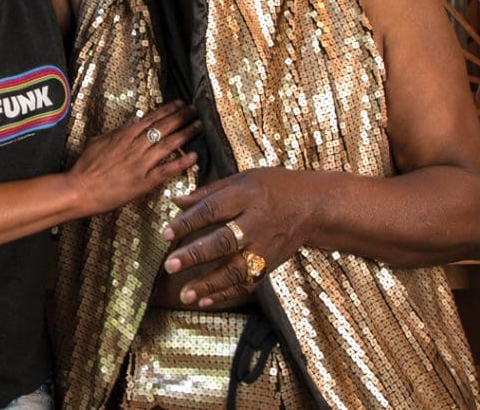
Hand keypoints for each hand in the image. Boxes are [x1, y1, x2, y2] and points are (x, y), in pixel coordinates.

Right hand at [67, 101, 200, 216]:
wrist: (79, 190)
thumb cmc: (85, 167)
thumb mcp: (99, 141)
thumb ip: (118, 131)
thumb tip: (133, 120)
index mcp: (124, 135)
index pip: (151, 118)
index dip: (167, 110)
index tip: (180, 104)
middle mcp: (135, 147)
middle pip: (163, 128)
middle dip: (181, 117)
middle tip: (195, 110)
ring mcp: (140, 164)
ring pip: (168, 145)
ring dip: (185, 134)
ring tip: (198, 126)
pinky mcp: (143, 182)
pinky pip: (166, 171)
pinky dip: (181, 163)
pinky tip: (194, 156)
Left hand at [160, 167, 319, 307]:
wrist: (314, 206)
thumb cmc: (275, 187)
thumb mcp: (243, 179)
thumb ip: (209, 193)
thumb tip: (176, 201)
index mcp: (247, 197)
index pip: (213, 210)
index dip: (188, 222)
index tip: (166, 233)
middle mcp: (257, 223)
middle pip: (224, 241)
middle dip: (195, 255)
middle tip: (170, 265)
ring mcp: (265, 247)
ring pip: (236, 270)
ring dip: (209, 284)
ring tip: (185, 294)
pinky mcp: (270, 264)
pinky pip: (248, 284)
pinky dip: (226, 294)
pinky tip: (205, 300)